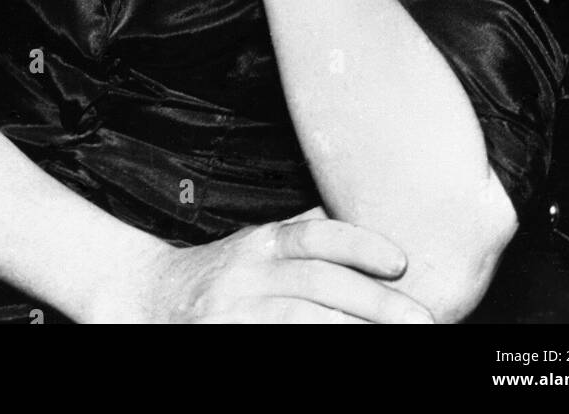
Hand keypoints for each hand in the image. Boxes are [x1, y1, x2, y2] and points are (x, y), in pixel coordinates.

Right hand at [134, 206, 433, 323]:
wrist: (144, 300)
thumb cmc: (220, 274)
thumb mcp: (257, 246)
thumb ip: (304, 235)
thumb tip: (368, 209)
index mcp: (260, 244)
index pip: (312, 236)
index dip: (358, 243)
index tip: (400, 262)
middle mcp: (246, 276)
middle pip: (317, 285)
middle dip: (374, 304)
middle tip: (423, 319)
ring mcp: (233, 315)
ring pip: (299, 322)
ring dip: (351, 332)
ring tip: (395, 343)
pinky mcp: (223, 344)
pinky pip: (274, 348)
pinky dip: (315, 353)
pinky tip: (346, 360)